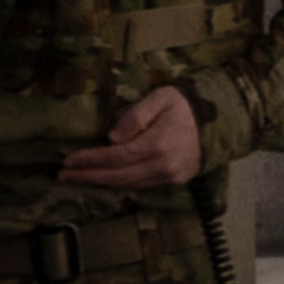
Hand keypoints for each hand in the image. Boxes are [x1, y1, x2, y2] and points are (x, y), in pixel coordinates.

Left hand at [61, 83, 205, 194]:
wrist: (220, 120)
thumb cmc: (185, 105)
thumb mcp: (161, 98)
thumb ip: (136, 115)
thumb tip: (112, 137)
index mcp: (158, 144)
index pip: (115, 156)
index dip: (90, 160)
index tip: (68, 161)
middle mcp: (162, 166)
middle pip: (117, 175)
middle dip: (88, 176)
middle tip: (63, 175)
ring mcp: (169, 177)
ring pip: (128, 184)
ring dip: (100, 182)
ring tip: (78, 178)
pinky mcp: (174, 181)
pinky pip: (140, 186)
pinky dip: (119, 183)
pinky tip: (104, 179)